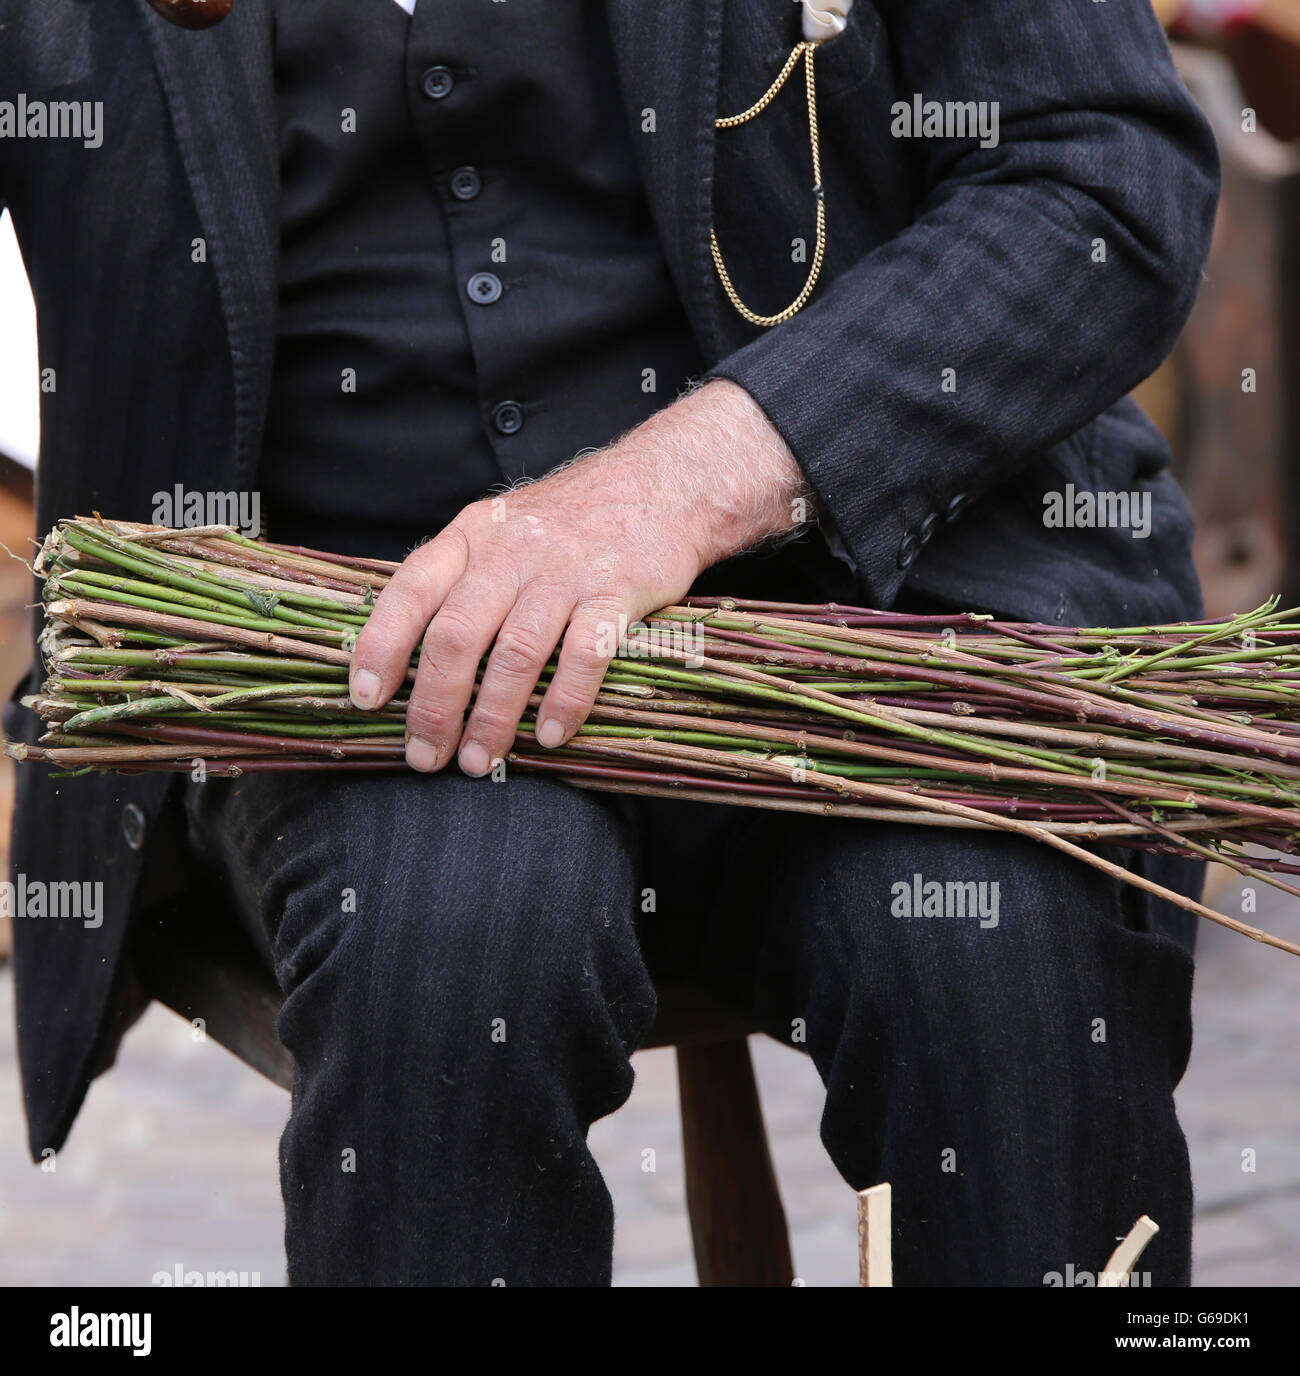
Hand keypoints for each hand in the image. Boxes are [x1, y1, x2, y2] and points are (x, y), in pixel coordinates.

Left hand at [349, 378, 812, 773]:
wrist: (663, 482)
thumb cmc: (573, 520)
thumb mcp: (503, 528)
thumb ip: (461, 578)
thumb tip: (410, 653)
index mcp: (471, 536)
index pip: (410, 592)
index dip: (381, 647)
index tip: (365, 699)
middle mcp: (511, 552)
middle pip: (456, 634)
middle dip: (434, 705)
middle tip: (426, 756)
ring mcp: (566, 572)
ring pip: (515, 652)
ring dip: (492, 717)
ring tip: (478, 760)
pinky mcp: (618, 591)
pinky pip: (585, 655)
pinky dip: (565, 701)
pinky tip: (550, 736)